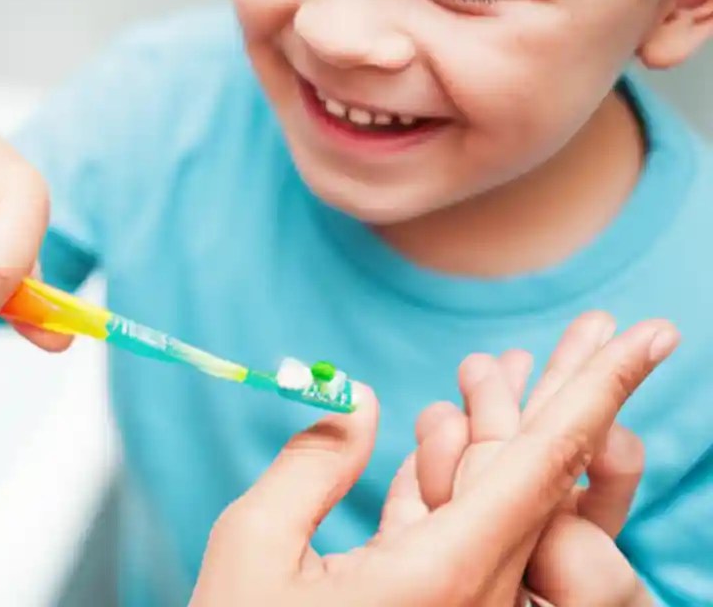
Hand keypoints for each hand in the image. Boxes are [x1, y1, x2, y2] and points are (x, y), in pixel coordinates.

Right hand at [190, 318, 676, 606]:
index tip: (650, 338)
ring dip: (495, 426)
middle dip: (566, 389)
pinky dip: (454, 475)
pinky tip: (444, 425)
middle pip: (538, 472)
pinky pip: (460, 532)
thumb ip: (311, 466)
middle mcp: (473, 596)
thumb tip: (360, 403)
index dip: (601, 392)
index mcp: (441, 578)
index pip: (544, 465)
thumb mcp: (251, 551)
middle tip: (601, 323)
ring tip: (503, 360)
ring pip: (498, 498)